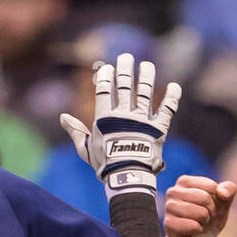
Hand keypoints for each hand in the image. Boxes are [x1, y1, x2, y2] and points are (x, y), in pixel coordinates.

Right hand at [59, 53, 180, 198]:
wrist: (127, 178)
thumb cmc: (105, 165)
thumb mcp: (86, 149)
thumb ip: (76, 131)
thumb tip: (63, 117)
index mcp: (105, 118)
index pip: (104, 89)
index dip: (104, 75)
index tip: (106, 68)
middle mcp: (124, 114)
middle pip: (124, 84)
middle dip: (124, 68)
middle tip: (126, 58)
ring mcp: (143, 120)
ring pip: (145, 91)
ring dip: (146, 76)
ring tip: (146, 65)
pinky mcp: (159, 128)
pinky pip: (167, 109)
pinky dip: (172, 97)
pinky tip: (174, 86)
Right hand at [163, 175, 236, 236]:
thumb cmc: (209, 214)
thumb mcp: (223, 200)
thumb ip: (228, 189)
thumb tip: (222, 192)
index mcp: (185, 181)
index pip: (211, 187)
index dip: (217, 199)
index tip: (212, 205)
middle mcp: (173, 191)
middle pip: (205, 198)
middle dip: (212, 211)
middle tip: (207, 217)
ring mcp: (169, 207)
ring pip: (200, 213)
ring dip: (205, 221)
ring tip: (200, 223)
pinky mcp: (168, 223)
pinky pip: (193, 226)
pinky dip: (199, 230)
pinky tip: (194, 230)